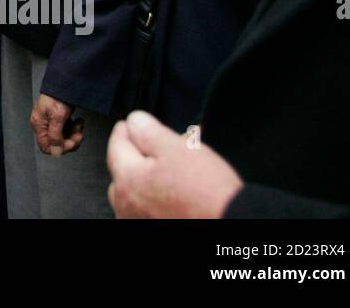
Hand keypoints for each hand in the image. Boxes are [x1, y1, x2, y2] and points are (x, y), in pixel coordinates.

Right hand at [31, 93, 83, 155]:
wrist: (65, 82)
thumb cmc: (58, 96)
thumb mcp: (58, 117)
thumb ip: (55, 135)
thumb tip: (55, 150)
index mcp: (39, 125)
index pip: (46, 147)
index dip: (60, 148)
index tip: (70, 142)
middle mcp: (43, 125)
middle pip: (56, 143)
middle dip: (70, 140)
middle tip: (79, 133)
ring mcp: (50, 122)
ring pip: (63, 137)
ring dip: (73, 133)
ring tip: (79, 124)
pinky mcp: (57, 119)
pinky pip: (66, 130)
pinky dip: (73, 128)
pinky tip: (77, 121)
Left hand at [106, 111, 243, 218]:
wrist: (232, 223)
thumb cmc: (207, 195)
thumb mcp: (178, 148)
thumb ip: (148, 131)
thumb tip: (134, 121)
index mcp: (127, 180)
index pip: (117, 145)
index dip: (127, 129)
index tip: (131, 123)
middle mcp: (126, 205)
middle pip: (125, 171)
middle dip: (138, 156)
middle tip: (160, 146)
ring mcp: (138, 221)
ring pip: (138, 192)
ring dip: (149, 178)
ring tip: (175, 170)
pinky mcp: (155, 229)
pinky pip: (149, 208)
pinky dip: (158, 198)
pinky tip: (177, 193)